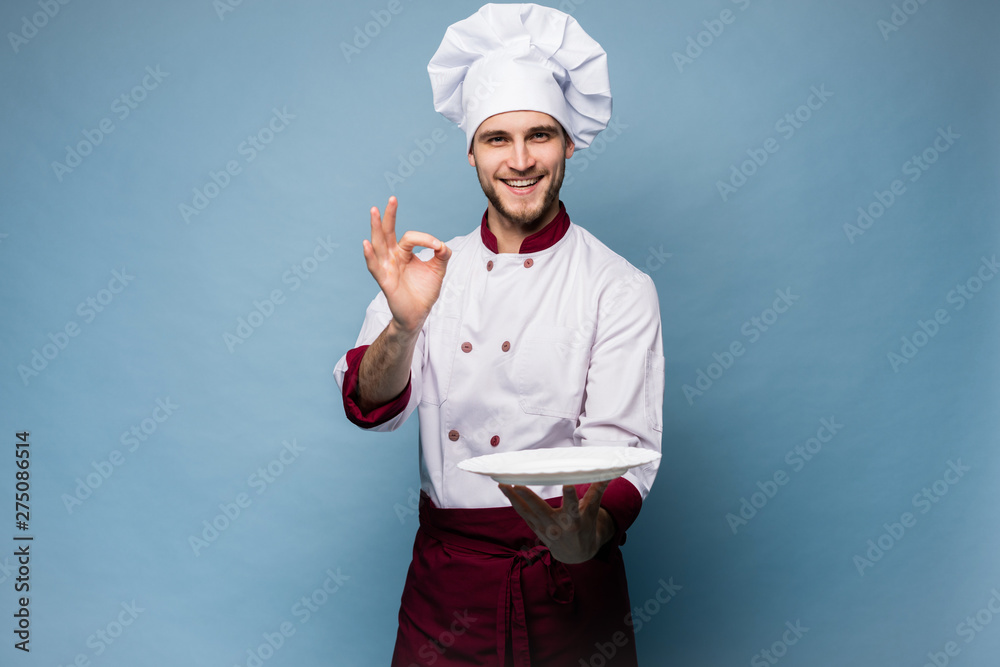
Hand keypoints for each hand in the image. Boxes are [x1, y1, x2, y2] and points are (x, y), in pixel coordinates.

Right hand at [362, 196, 450, 334]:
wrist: (419, 314)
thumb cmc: (424, 291)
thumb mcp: (437, 270)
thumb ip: (442, 255)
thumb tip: (443, 245)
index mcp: (403, 252)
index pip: (411, 237)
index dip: (426, 239)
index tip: (438, 247)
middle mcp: (392, 257)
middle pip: (388, 232)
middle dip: (389, 216)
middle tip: (392, 199)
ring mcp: (387, 268)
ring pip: (379, 244)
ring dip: (376, 228)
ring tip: (374, 211)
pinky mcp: (384, 281)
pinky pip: (374, 266)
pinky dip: (369, 255)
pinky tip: (366, 244)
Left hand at [499, 481, 614, 563]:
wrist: (577, 554)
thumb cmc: (586, 527)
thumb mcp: (592, 511)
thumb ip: (597, 492)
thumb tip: (609, 474)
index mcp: (575, 521)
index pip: (573, 506)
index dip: (571, 496)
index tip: (568, 484)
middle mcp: (558, 526)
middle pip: (542, 511)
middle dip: (530, 498)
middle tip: (518, 485)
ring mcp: (545, 529)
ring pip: (528, 513)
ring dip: (514, 499)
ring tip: (503, 484)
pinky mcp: (536, 529)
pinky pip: (523, 515)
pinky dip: (514, 503)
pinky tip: (505, 490)